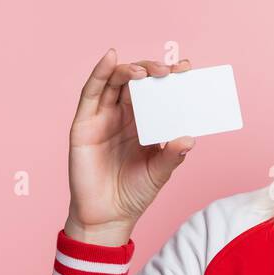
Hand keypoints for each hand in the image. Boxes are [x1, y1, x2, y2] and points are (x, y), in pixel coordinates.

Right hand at [63, 49, 195, 244]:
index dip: (170, 78)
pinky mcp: (84, 123)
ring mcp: (103, 117)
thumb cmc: (134, 193)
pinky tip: (110, 57)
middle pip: (137, 82)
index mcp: (144, 123)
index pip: (158, 92)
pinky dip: (100, 72)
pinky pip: (91, 92)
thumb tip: (189, 138)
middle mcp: (124, 115)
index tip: (186, 68)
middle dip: (153, 71)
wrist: (108, 217)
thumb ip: (173, 155)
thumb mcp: (160, 173)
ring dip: (130, 70)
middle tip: (170, 70)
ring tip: (146, 71)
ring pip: (115, 82)